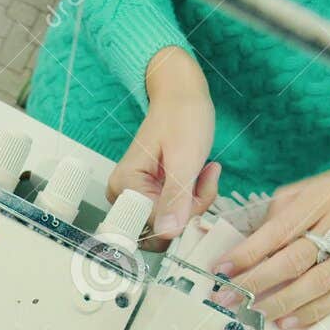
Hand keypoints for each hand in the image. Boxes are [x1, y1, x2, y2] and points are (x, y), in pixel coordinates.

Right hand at [107, 47, 221, 243]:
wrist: (182, 96)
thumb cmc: (182, 116)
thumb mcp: (185, 158)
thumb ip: (176, 197)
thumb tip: (168, 233)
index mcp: (125, 185)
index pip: (155, 226)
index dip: (184, 215)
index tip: (202, 186)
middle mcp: (124, 195)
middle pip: (161, 229)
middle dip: (190, 209)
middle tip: (204, 179)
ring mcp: (137, 196)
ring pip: (171, 224)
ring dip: (195, 202)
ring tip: (204, 172)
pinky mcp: (150, 196)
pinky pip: (174, 213)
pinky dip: (193, 199)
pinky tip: (200, 175)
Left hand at [213, 157, 329, 327]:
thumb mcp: (307, 188)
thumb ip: (278, 215)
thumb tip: (250, 250)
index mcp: (323, 198)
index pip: (279, 231)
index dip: (248, 253)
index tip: (221, 269)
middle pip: (295, 261)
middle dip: (256, 283)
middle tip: (227, 299)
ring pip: (316, 285)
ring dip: (280, 303)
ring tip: (252, 314)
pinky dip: (310, 313)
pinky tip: (286, 321)